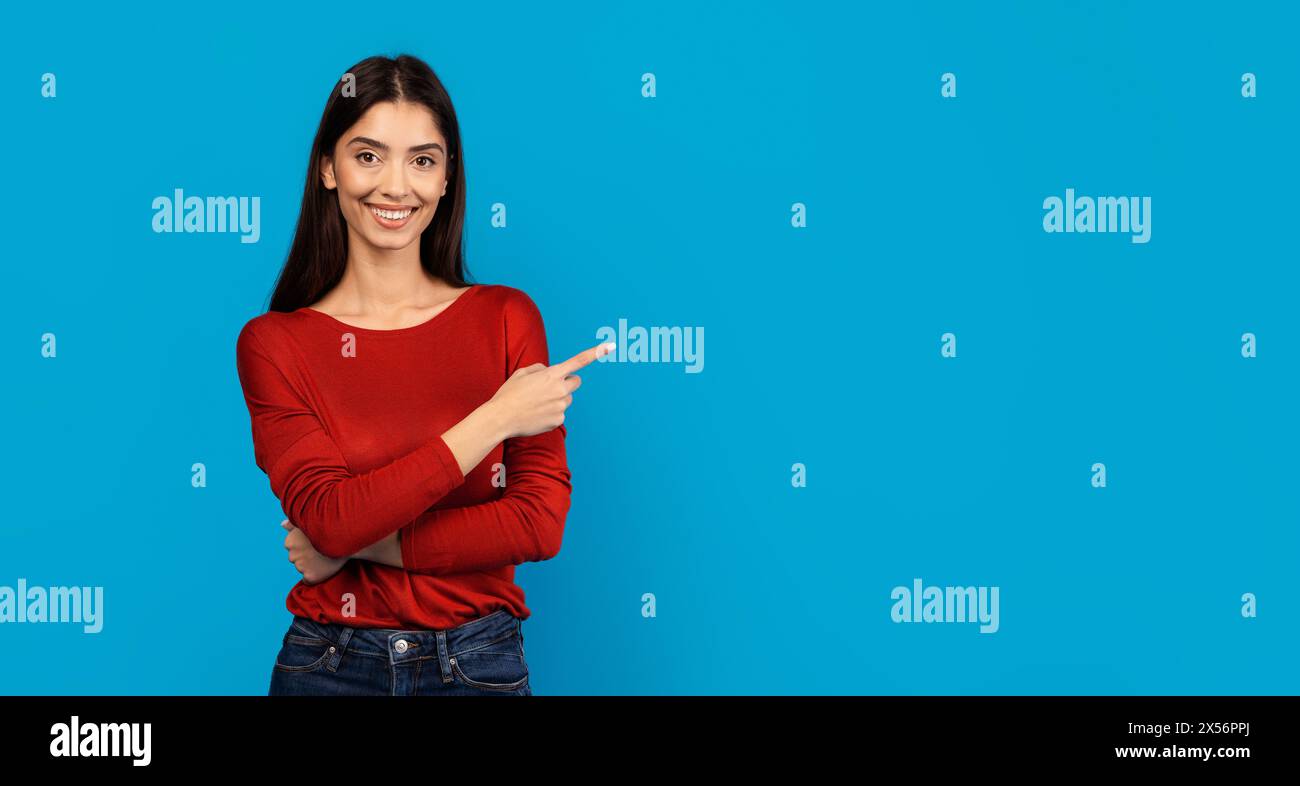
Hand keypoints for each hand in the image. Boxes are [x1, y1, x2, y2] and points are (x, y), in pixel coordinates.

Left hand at [281, 519, 346, 583]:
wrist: (346, 539)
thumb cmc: (328, 528)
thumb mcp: (309, 522)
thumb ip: (294, 523)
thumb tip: (282, 524)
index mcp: (289, 542)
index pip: (291, 547)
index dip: (304, 545)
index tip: (314, 542)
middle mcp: (292, 555)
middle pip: (296, 559)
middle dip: (305, 556)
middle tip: (320, 550)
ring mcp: (301, 567)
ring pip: (302, 569)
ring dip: (310, 566)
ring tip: (325, 557)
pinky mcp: (311, 577)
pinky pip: (308, 580)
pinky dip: (314, 576)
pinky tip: (323, 567)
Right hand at [487, 341, 613, 438]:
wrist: (501, 418)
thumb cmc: (509, 394)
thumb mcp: (522, 373)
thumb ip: (540, 369)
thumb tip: (550, 373)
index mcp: (552, 374)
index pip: (578, 361)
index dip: (596, 352)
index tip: (611, 346)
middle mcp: (560, 389)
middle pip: (576, 382)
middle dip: (567, 382)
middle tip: (549, 388)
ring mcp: (561, 406)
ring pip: (566, 399)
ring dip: (557, 399)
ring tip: (537, 403)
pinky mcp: (558, 420)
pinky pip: (560, 414)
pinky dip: (551, 413)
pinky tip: (536, 414)